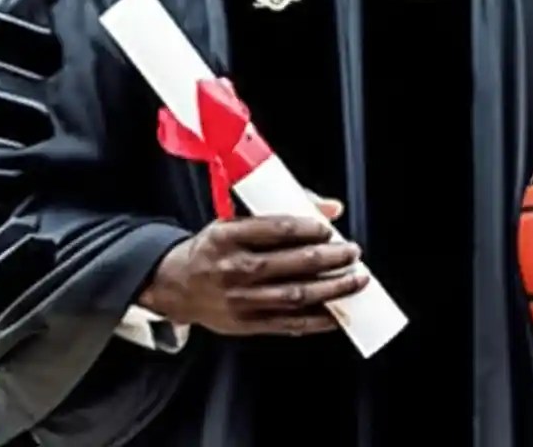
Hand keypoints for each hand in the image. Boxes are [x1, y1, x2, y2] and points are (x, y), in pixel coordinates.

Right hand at [140, 195, 366, 336]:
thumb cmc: (212, 250)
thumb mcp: (234, 222)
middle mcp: (233, 268)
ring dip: (333, 288)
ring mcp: (241, 300)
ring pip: (297, 295)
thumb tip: (332, 208)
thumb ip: (281, 211)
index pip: (276, 229)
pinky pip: (290, 323)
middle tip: (352, 252)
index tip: (329, 229)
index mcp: (226, 236)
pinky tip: (338, 312)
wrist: (176, 286)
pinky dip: (319, 319)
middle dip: (330, 258)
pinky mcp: (247, 324)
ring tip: (356, 280)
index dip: (309, 228)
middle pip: (292, 263)